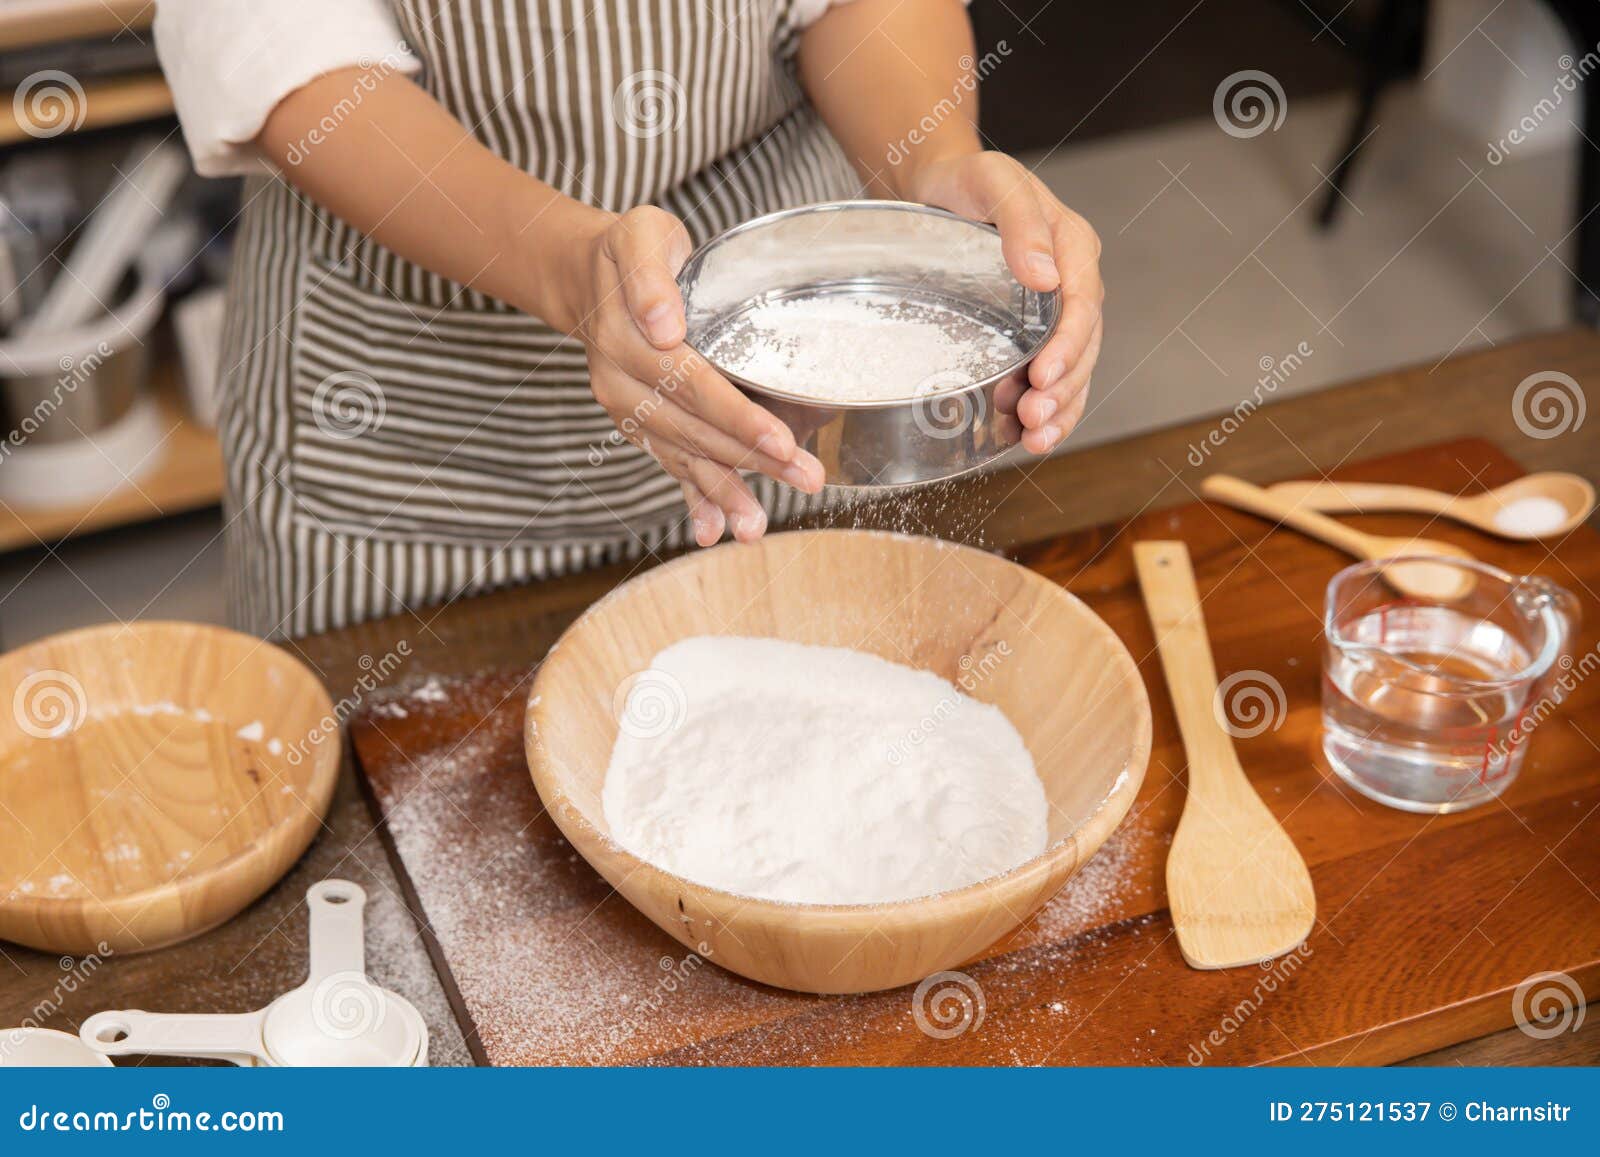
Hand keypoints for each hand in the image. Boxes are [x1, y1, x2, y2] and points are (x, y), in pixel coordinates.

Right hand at [556, 206, 824, 545]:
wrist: (590, 276)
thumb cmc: (631, 249)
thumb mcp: (640, 236)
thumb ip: (651, 277)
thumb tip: (666, 326)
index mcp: (628, 341)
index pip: (692, 385)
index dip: (738, 417)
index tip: (781, 442)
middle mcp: (623, 384)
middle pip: (697, 429)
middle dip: (754, 461)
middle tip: (807, 481)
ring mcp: (630, 410)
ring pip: (685, 455)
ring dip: (726, 492)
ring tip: (757, 528)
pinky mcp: (640, 424)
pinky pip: (670, 464)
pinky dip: (693, 499)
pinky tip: (714, 531)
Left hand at [907, 151, 1103, 454]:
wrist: (940, 187)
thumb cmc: (967, 180)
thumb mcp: (993, 181)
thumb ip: (1020, 221)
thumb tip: (1044, 276)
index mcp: (1072, 246)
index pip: (1083, 304)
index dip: (1068, 345)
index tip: (1043, 375)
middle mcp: (1070, 283)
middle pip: (1083, 346)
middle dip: (1063, 389)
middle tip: (1034, 419)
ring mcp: (1053, 312)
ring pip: (1072, 370)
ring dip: (1059, 409)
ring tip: (1034, 439)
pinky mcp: (1031, 332)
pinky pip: (1049, 376)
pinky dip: (1043, 409)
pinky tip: (1025, 437)